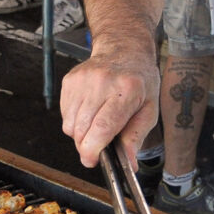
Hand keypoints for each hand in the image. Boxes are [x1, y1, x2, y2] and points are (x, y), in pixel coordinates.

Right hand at [61, 44, 158, 168]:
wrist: (124, 49)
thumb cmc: (140, 82)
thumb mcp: (149, 109)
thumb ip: (137, 137)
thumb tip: (129, 164)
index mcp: (127, 90)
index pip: (102, 127)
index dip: (93, 149)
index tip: (92, 161)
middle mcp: (102, 82)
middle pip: (82, 129)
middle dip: (86, 146)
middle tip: (97, 148)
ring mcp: (82, 80)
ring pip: (69, 125)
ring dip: (80, 134)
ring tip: (96, 124)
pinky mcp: (69, 80)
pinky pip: (64, 114)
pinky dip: (74, 121)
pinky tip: (89, 112)